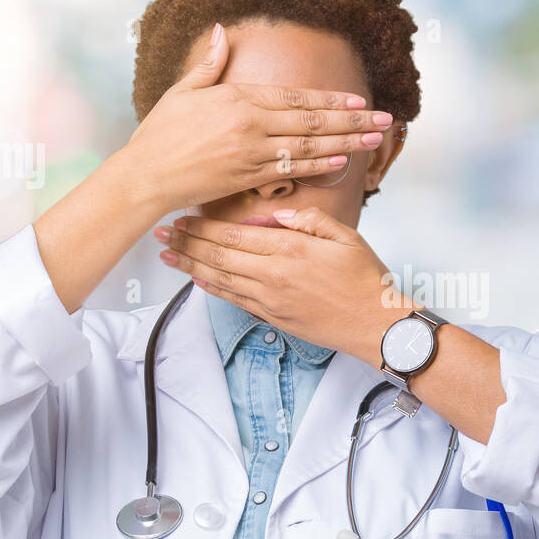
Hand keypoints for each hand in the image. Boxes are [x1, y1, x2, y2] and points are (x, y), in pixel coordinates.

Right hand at [120, 22, 393, 213]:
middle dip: (352, 119)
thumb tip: (221, 31)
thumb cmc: (160, 134)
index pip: (295, 96)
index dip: (329, 99)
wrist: (145, 175)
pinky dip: (319, 164)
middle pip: (312, 119)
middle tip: (383, 118)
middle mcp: (250, 123)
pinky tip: (342, 160)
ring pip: (309, 144)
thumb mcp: (183, 91)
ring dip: (346, 141)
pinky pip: (292, 169)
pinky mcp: (248, 177)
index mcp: (237, 98)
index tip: (357, 99)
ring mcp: (251, 151)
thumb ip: (209, 64)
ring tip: (374, 138)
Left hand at [153, 207, 412, 366]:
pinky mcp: (273, 318)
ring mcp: (271, 299)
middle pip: (218, 256)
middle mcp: (274, 275)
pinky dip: (211, 288)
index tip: (183, 217)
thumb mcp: (343, 235)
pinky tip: (196, 279)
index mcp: (291, 249)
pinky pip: (234, 300)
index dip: (203, 226)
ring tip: (167, 255)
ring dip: (189, 265)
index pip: (234, 234)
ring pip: (219, 279)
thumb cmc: (365, 277)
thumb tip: (272, 216)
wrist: (375, 323)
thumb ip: (306, 219)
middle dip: (187, 243)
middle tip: (162, 233)